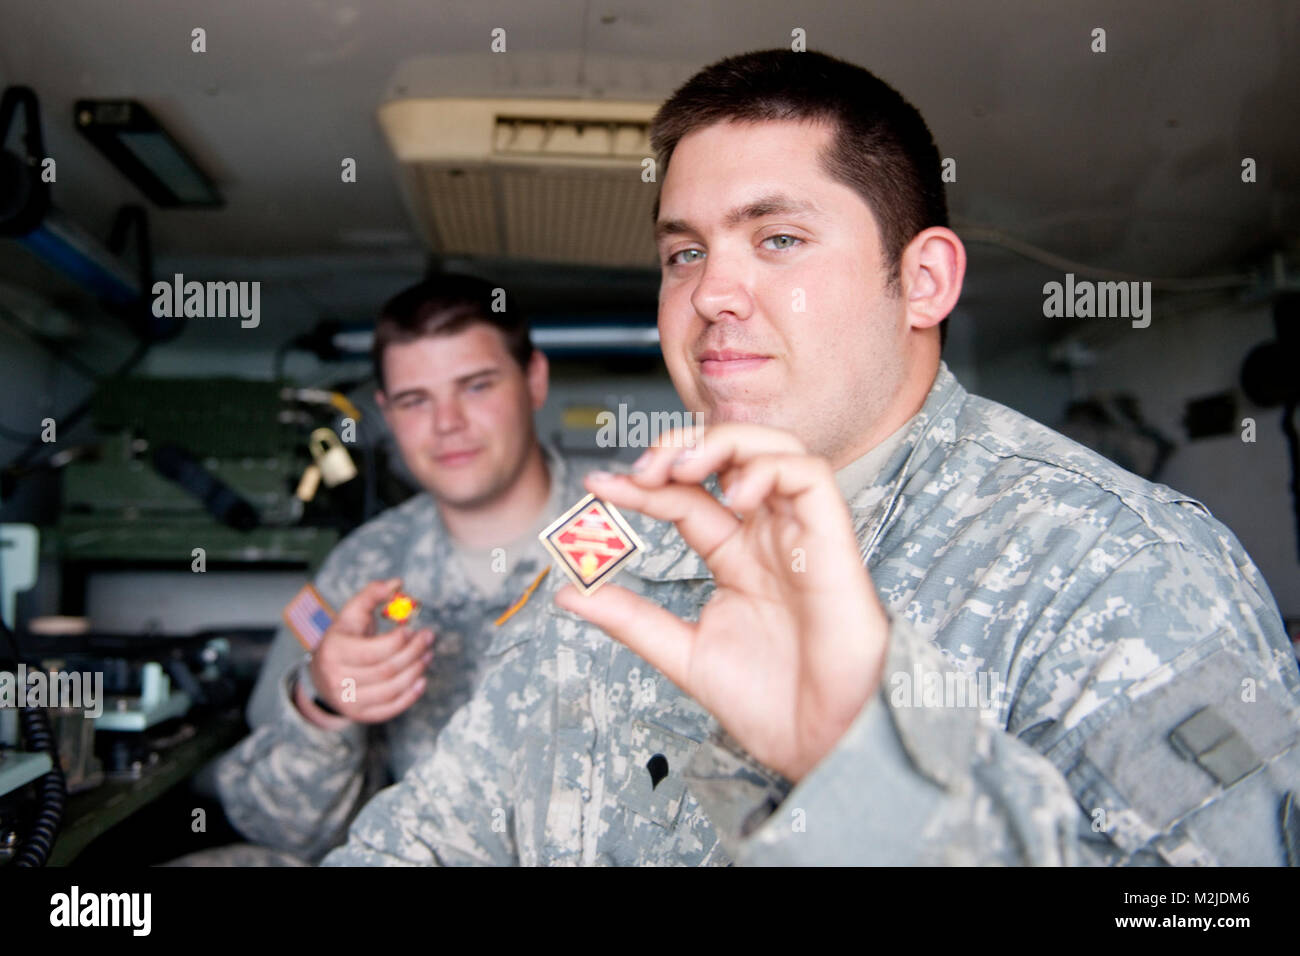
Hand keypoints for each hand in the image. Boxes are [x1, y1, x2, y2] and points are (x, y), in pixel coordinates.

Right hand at [302, 577, 433, 724]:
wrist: (320, 676)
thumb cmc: (342, 639)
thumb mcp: (350, 614)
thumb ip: (372, 594)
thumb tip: (398, 582)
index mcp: (334, 651)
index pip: (374, 651)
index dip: (399, 640)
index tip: (413, 628)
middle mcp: (337, 679)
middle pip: (386, 670)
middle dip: (414, 653)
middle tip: (429, 638)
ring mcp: (348, 701)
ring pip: (391, 690)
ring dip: (416, 671)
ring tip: (428, 655)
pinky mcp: (359, 715)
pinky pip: (389, 710)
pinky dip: (410, 696)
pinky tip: (422, 680)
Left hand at [555, 425, 889, 781]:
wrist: (821, 741)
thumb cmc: (769, 702)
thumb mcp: (681, 652)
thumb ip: (630, 618)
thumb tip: (569, 592)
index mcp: (735, 557)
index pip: (683, 499)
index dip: (642, 486)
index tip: (597, 485)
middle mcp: (767, 536)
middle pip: (729, 458)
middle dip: (681, 447)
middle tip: (642, 469)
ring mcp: (800, 533)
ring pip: (772, 449)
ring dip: (723, 444)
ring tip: (682, 468)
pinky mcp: (833, 539)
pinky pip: (811, 475)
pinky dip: (769, 469)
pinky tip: (734, 495)